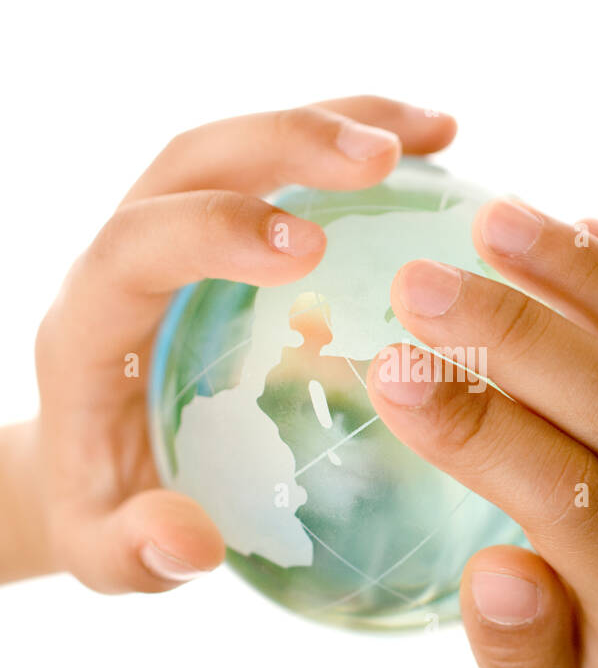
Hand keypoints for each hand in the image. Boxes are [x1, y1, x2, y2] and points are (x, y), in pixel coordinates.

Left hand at [21, 97, 454, 591]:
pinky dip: (354, 139)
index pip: (137, 245)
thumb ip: (139, 548)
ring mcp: (174, 222)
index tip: (310, 248)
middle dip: (286, 143)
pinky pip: (285, 162)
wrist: (97, 459)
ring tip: (436, 131)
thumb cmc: (110, 501)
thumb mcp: (110, 547)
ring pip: (242, 141)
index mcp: (91, 322)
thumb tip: (191, 541)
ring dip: (335, 119)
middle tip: (385, 157)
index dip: (215, 229)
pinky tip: (433, 147)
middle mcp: (126, 253)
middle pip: (193, 159)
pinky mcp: (222, 220)